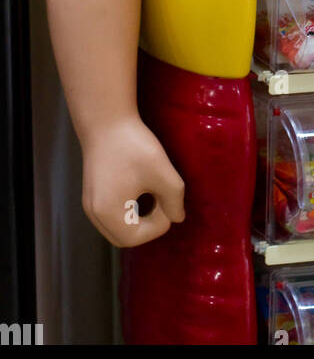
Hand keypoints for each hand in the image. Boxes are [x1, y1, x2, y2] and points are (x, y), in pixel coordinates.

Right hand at [81, 117, 185, 247]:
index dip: (158, 225)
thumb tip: (177, 218)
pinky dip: (129, 210)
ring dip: (139, 218)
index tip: (169, 201)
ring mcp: (90, 203)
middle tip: (163, 201)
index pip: (136, 238)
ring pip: (118, 226)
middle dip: (148, 226)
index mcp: (108, 212)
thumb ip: (174, 200)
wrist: (106, 119)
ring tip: (154, 193)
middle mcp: (94, 213)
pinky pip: (112, 214)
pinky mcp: (92, 193)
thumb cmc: (134, 146)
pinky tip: (142, 189)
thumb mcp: (162, 172)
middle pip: (125, 237)